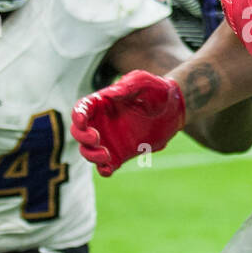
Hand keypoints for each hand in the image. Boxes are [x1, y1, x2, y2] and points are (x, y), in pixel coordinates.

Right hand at [70, 71, 185, 176]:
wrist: (174, 108)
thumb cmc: (156, 89)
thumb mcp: (141, 82)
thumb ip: (125, 87)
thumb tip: (109, 95)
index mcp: (102, 103)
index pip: (82, 109)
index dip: (77, 115)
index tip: (82, 120)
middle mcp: (101, 122)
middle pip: (79, 132)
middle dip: (81, 137)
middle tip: (96, 138)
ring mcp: (109, 140)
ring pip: (88, 152)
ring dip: (91, 155)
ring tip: (106, 155)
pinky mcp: (120, 155)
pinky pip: (106, 167)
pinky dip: (103, 170)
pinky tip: (109, 168)